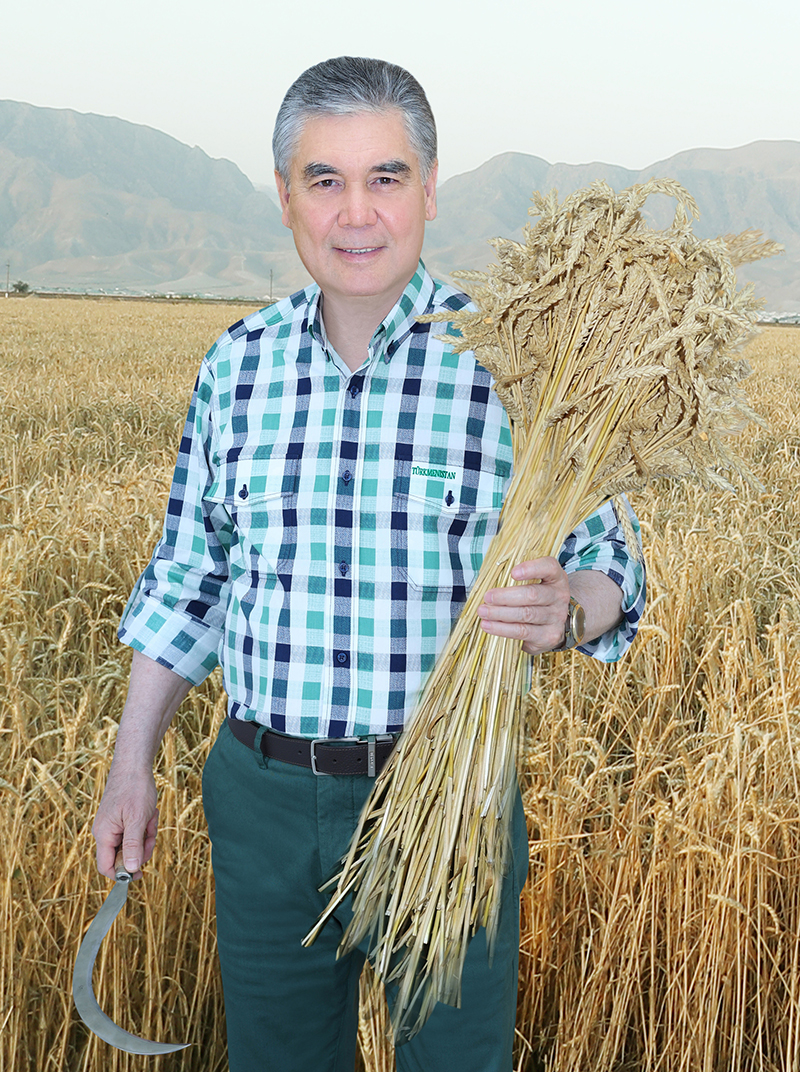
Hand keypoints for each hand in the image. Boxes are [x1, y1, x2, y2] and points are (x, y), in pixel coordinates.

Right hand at [91, 763, 158, 880]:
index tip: (140, 873)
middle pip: (123, 855)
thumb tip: (130, 870)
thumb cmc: (134, 788)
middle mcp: (105, 832)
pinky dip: (145, 825)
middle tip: (151, 832)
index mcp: (103, 834)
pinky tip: (149, 812)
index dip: (122, 874)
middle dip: (141, 847)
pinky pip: (135, 831)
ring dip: (145, 834)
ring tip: (150, 817)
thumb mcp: (137, 819)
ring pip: (132, 843)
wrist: (134, 764)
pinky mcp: (121, 818)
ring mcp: (113, 825)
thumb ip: (133, 845)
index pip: (106, 866)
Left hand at [477, 556, 569, 655]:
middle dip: (505, 596)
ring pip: (526, 614)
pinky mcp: (549, 636)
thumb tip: (489, 584)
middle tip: (487, 597)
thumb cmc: (537, 600)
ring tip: (483, 612)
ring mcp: (556, 617)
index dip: (531, 569)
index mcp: (556, 578)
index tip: (512, 573)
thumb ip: (517, 580)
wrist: (553, 625)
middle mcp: (559, 596)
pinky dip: (502, 629)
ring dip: (500, 613)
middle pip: (532, 594)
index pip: (549, 567)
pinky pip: (522, 632)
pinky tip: (488, 625)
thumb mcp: (534, 584)